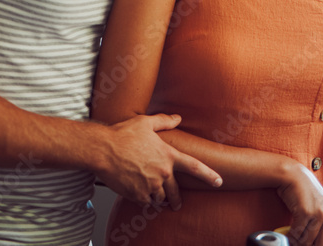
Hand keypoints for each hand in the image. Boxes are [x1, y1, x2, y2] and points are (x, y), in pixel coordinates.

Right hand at [95, 113, 221, 209]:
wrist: (103, 150)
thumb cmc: (122, 134)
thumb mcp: (145, 122)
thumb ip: (164, 120)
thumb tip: (178, 118)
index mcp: (168, 155)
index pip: (195, 167)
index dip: (209, 175)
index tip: (219, 182)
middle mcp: (162, 172)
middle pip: (175, 191)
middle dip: (177, 199)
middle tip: (176, 204)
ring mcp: (151, 185)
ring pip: (159, 197)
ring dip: (157, 197)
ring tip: (152, 194)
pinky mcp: (138, 195)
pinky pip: (145, 202)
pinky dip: (143, 199)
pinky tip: (136, 192)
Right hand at [276, 162, 322, 245]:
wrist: (293, 176)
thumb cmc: (306, 193)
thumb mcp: (322, 208)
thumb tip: (322, 244)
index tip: (320, 245)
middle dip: (310, 245)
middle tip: (302, 240)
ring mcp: (319, 214)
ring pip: (308, 242)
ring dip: (298, 241)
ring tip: (294, 235)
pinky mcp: (306, 213)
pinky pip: (298, 235)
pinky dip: (291, 236)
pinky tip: (289, 231)